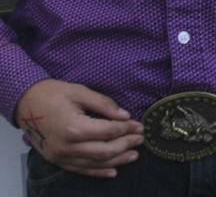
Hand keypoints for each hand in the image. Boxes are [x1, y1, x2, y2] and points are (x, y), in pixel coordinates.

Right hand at [15, 79, 142, 177]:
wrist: (26, 104)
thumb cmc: (53, 94)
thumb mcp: (80, 92)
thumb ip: (104, 105)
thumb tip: (125, 116)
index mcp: (74, 127)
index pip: (108, 132)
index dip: (127, 129)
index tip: (140, 125)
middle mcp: (67, 146)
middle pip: (104, 151)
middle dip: (126, 145)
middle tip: (141, 139)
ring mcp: (60, 156)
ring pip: (95, 163)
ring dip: (117, 161)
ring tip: (134, 155)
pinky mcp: (57, 161)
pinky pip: (81, 170)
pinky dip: (98, 172)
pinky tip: (113, 171)